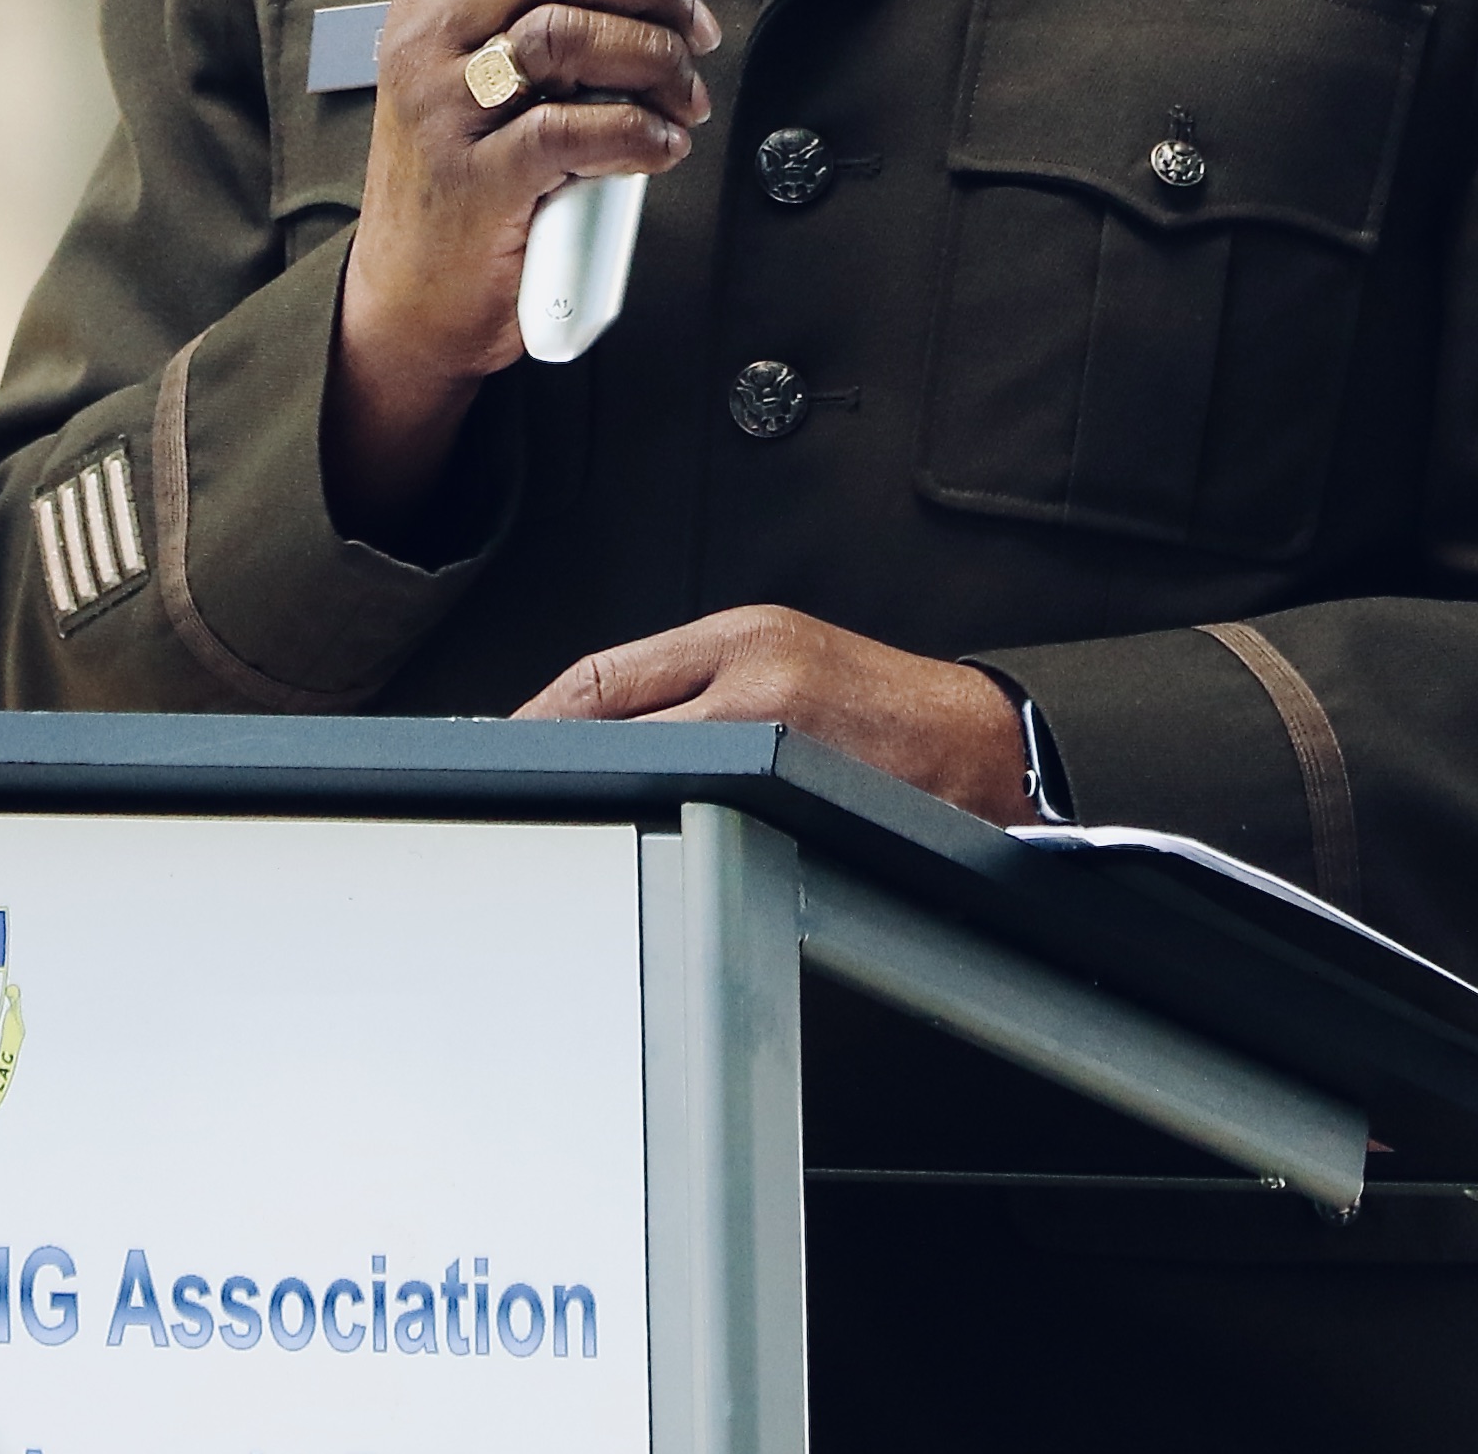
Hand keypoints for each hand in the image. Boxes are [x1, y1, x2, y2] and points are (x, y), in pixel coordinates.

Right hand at [328, 0, 718, 538]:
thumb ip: (542, 27)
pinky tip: (660, 146)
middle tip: (698, 23)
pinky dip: (638, 131)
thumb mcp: (482, 87)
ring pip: (563, 36)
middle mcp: (426, 46)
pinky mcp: (474, 180)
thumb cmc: (465, 187)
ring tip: (685, 97)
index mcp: (429, 8)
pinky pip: (573, 130)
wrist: (407, 303)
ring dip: (652, 58)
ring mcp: (442, 111)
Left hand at [516, 606, 1033, 826]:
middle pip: (614, 724)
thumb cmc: (878, 702)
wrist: (981, 744)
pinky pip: (710, 816)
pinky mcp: (806, 800)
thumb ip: (693, 679)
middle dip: (555, 759)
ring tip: (570, 817)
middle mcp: (756, 680)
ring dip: (607, 797)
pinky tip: (652, 840)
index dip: (536, 715)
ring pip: (652, 773)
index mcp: (743, 636)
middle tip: (509, 791)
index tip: (496, 742)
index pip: (604, 676)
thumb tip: (595, 723)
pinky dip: (672, 826)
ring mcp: (780, 743)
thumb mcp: (782, 655)